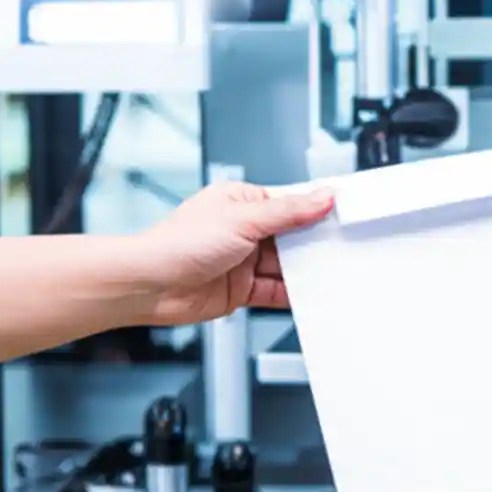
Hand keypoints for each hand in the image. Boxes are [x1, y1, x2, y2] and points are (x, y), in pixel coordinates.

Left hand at [136, 182, 332, 324]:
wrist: (149, 286)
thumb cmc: (178, 244)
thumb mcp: (243, 219)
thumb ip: (288, 211)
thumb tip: (322, 196)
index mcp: (242, 201)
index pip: (291, 202)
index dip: (317, 210)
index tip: (343, 215)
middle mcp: (244, 229)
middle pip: (292, 236)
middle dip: (313, 243)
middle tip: (342, 247)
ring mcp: (243, 260)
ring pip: (286, 266)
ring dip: (304, 271)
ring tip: (328, 273)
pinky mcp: (242, 289)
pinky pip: (275, 291)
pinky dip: (292, 294)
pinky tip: (308, 295)